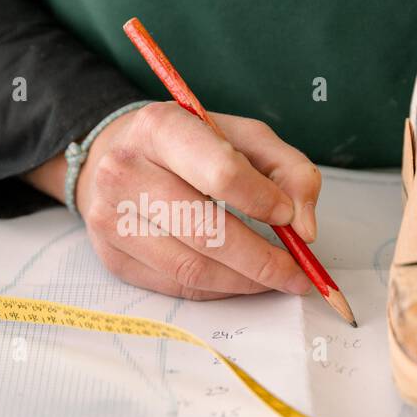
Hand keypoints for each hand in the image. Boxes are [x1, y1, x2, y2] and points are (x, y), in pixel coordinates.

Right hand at [72, 101, 320, 299]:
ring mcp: (111, 218)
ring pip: (193, 268)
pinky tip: (238, 279)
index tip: (289, 217)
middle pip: (207, 232)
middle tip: (297, 271)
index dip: (263, 201)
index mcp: (160, 128)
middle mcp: (125, 172)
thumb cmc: (187, 146)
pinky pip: (177, 285)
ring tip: (274, 277)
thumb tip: (305, 226)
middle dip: (263, 259)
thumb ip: (286, 169)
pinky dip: (218, 288)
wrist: (117, 156)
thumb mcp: (241, 136)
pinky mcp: (112, 256)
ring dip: (244, 281)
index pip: (220, 173)